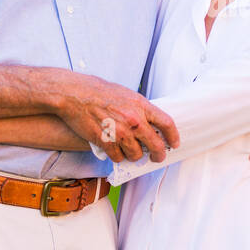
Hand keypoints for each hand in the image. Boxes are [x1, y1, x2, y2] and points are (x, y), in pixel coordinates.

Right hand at [55, 74, 179, 163]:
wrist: (75, 94)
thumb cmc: (99, 92)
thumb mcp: (126, 94)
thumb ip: (139, 109)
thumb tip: (149, 123)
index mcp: (141, 105)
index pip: (167, 123)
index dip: (173, 136)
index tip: (174, 143)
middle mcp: (134, 120)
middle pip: (155, 145)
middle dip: (158, 154)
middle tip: (157, 157)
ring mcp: (120, 132)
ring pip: (136, 154)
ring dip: (135, 155)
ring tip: (130, 151)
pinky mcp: (105, 142)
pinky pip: (118, 157)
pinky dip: (118, 156)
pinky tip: (115, 151)